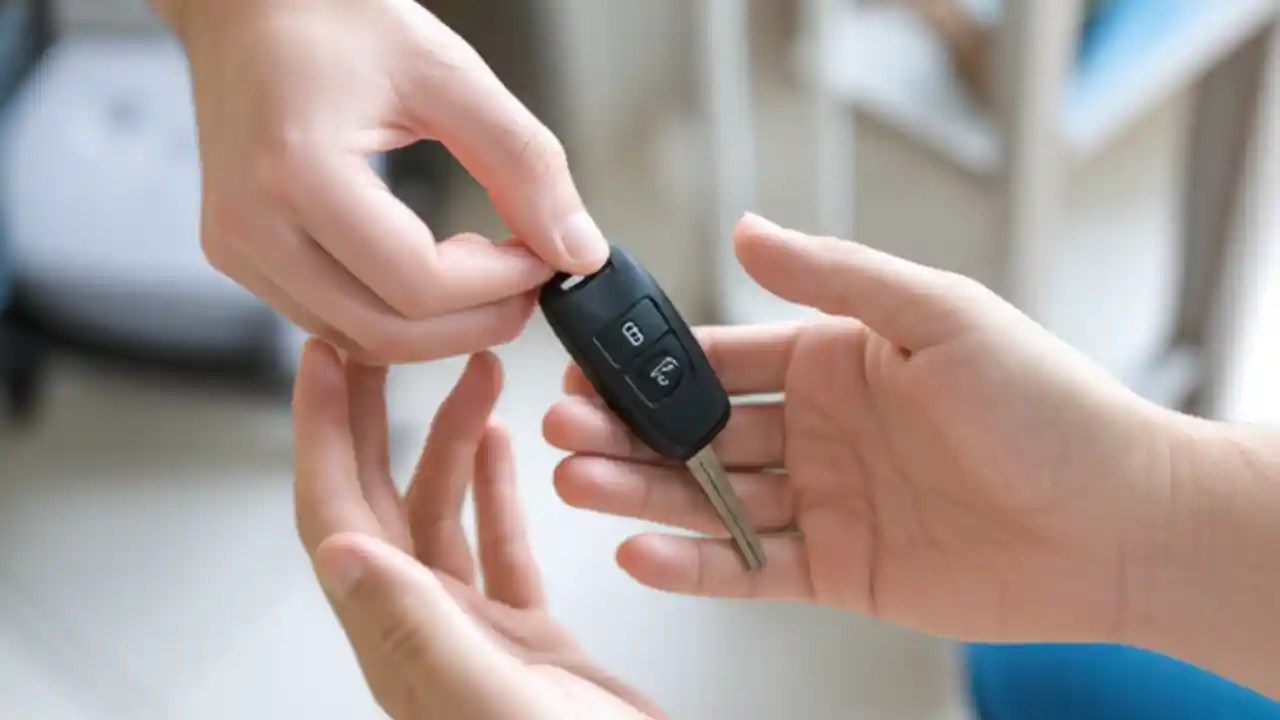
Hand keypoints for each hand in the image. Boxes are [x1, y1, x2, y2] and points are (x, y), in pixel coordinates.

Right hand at [159, 0, 607, 361]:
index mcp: (299, 173)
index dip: (500, 286)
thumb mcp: (447, 73)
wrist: (247, 2)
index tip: (545, 260)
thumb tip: (577, 249)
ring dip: (437, 329)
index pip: (419, 284)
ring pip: (356, 340)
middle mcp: (252, 224)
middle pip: (386, 333)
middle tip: (527, 287)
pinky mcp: (236, 251)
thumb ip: (522, 162)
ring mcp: (236, 244)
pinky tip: (433, 275)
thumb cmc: (331, 14)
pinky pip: (327, 319)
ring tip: (486, 276)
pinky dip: (392, 316)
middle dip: (476, 323)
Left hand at [292, 342, 661, 718]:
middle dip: (373, 417)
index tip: (318, 359)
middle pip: (380, 502)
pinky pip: (499, 546)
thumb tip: (339, 552)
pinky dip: (497, 490)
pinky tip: (503, 446)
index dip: (320, 436)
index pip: (339, 519)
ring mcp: (477, 632)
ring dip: (450, 441)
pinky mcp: (529, 637)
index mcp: (403, 642)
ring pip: (444, 515)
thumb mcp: (495, 703)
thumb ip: (419, 631)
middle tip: (379, 342)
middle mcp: (427, 630)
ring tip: (471, 375)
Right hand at [545, 214, 1177, 646]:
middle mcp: (820, 430)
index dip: (656, 365)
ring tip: (578, 482)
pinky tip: (639, 550)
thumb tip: (749, 232)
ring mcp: (824, 503)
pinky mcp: (837, 572)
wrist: (1118, 521)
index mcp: (837, 360)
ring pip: (709, 498)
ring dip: (640, 491)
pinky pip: (748, 570)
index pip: (724, 357)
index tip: (595, 364)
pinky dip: (693, 564)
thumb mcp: (940, 316)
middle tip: (563, 427)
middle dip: (628, 430)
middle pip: (700, 432)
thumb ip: (837, 279)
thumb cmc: (1047, 406)